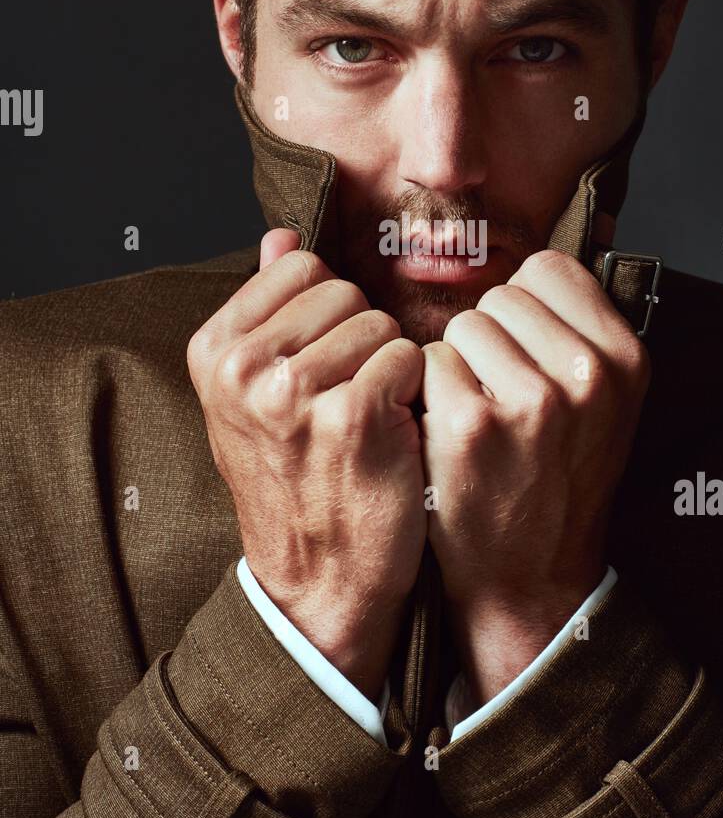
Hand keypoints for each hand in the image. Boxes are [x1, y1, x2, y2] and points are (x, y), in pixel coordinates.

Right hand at [187, 228, 425, 699]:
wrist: (318, 579)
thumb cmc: (296, 478)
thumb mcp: (256, 395)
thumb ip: (267, 310)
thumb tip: (280, 238)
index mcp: (214, 351)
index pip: (301, 267)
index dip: (329, 312)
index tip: (320, 366)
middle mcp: (244, 368)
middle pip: (344, 291)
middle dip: (361, 338)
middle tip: (345, 401)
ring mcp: (295, 392)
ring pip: (380, 324)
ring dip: (389, 367)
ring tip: (367, 421)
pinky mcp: (353, 417)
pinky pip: (408, 358)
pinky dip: (413, 392)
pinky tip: (392, 433)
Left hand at [421, 249, 649, 705]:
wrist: (530, 576)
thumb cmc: (556, 479)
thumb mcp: (602, 401)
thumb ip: (579, 330)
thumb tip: (534, 262)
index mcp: (624, 358)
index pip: (549, 268)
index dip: (524, 308)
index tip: (527, 353)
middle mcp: (586, 374)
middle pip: (500, 295)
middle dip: (491, 338)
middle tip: (504, 397)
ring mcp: (531, 399)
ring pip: (462, 325)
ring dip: (458, 365)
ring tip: (482, 416)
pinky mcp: (473, 424)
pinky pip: (428, 362)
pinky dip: (429, 394)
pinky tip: (452, 435)